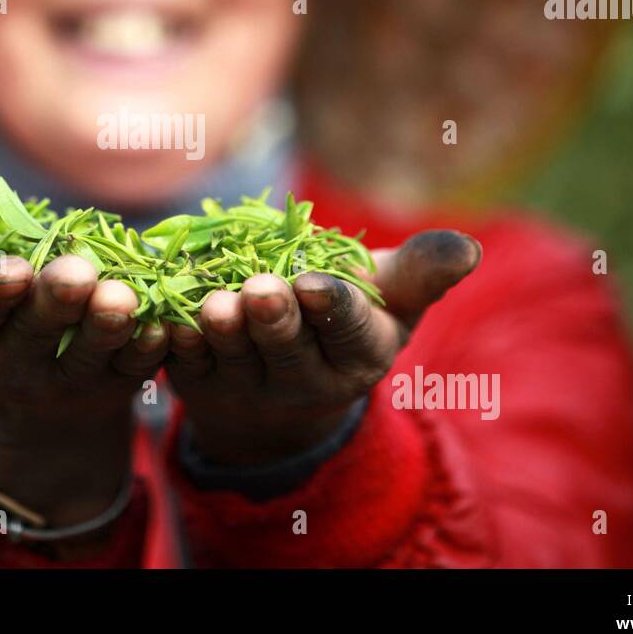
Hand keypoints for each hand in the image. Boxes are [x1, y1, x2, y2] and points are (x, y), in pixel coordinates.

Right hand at [0, 216, 167, 531]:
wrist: (29, 399)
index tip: (11, 270)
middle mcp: (15, 365)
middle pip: (36, 333)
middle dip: (56, 303)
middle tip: (77, 273)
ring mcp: (71, 380)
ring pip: (92, 354)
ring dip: (109, 325)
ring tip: (124, 295)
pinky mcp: (118, 382)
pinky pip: (138, 369)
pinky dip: (151, 349)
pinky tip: (165, 324)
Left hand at [164, 230, 481, 465]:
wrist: (286, 380)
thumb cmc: (348, 319)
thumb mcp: (390, 298)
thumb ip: (422, 271)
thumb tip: (468, 248)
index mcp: (358, 354)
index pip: (347, 329)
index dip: (332, 306)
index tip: (316, 283)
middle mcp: (304, 379)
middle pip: (286, 347)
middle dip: (274, 318)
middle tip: (261, 288)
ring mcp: (248, 385)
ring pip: (233, 355)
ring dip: (221, 330)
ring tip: (214, 303)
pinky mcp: (199, 381)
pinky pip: (184, 361)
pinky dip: (175, 339)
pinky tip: (164, 317)